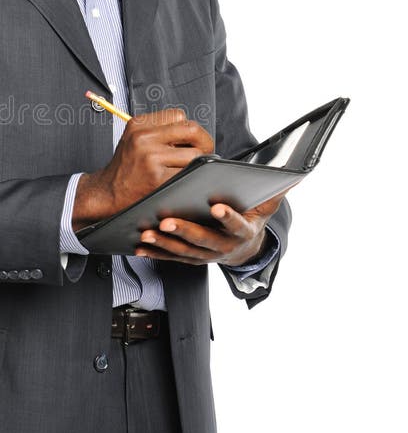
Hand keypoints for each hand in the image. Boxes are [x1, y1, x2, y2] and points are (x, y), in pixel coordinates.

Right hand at [72, 108, 214, 231]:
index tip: (189, 141)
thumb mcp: (134, 139)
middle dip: (204, 142)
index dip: (188, 129)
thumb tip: (195, 133)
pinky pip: (188, 173)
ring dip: (197, 163)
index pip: (179, 115)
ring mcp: (150, 157)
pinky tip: (181, 180)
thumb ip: (159, 130)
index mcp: (138, 124)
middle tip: (203, 153)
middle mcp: (143, 137)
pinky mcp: (157, 178)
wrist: (107, 193)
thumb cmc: (126, 167)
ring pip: (195, 154)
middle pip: (192, 130)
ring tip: (186, 169)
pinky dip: (191, 177)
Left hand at [134, 191, 287, 267]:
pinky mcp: (191, 258)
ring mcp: (206, 255)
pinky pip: (171, 257)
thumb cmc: (251, 216)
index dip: (227, 217)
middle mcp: (224, 247)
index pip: (235, 224)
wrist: (245, 247)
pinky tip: (139, 246)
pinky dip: (155, 252)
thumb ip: (275, 190)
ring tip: (146, 232)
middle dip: (184, 231)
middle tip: (166, 220)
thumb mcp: (267, 205)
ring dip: (164, 243)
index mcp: (243, 232)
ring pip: (183, 251)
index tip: (216, 206)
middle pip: (203, 240)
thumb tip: (293, 173)